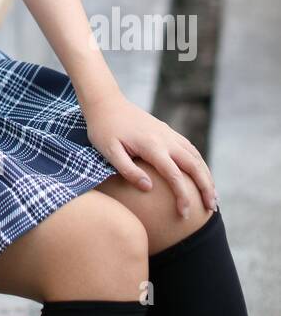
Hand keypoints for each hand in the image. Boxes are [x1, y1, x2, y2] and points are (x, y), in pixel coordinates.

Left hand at [82, 91, 217, 216]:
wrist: (106, 102)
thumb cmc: (103, 129)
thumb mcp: (109, 151)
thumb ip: (128, 170)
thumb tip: (148, 188)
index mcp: (151, 145)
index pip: (174, 175)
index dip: (182, 196)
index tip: (183, 214)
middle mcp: (165, 138)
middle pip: (194, 165)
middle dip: (206, 187)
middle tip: (212, 208)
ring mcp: (168, 133)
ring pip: (195, 156)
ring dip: (207, 176)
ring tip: (212, 196)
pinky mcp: (167, 131)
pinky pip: (190, 148)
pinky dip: (200, 163)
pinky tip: (201, 175)